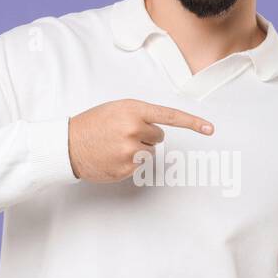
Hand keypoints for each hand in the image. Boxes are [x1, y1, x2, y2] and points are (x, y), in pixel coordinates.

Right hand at [67, 99, 213, 181]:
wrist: (68, 144)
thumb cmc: (93, 125)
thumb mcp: (117, 109)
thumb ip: (140, 115)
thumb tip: (159, 129)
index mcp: (134, 110)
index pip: (170, 116)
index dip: (193, 123)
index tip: (210, 129)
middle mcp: (134, 129)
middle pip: (159, 136)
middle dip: (145, 136)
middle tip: (123, 134)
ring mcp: (130, 150)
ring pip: (150, 152)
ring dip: (138, 150)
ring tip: (116, 145)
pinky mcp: (127, 167)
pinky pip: (140, 165)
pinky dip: (130, 162)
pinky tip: (113, 157)